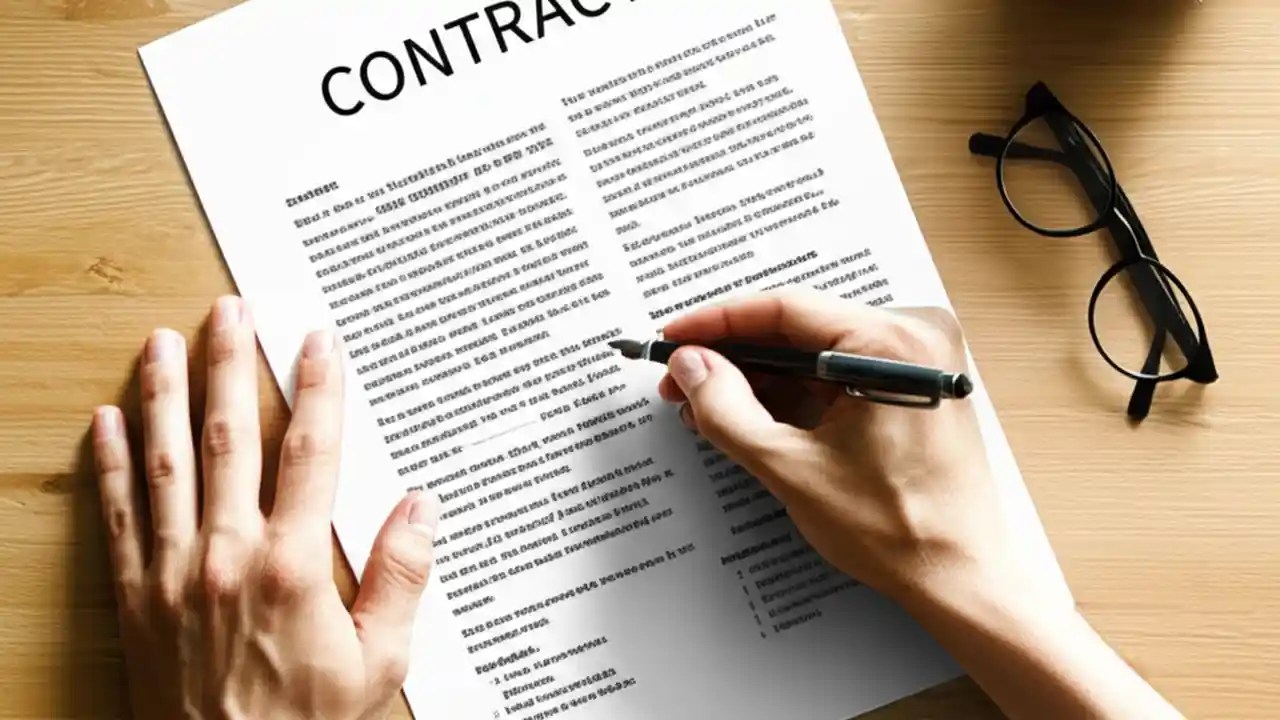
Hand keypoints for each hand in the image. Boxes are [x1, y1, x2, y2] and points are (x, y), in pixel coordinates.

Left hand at [91, 296, 437, 719]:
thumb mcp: (379, 662)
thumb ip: (401, 578)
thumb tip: (422, 509)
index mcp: (292, 565)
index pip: (310, 454)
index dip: (317, 390)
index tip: (317, 343)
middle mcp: (226, 556)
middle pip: (227, 438)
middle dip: (229, 366)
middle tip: (229, 313)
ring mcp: (172, 573)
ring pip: (165, 463)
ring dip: (161, 396)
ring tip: (161, 343)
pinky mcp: (135, 598)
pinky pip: (118, 517)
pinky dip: (111, 466)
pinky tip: (108, 423)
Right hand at [657, 289, 1065, 611]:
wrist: (959, 576)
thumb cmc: (900, 530)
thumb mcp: (791, 468)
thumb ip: (728, 411)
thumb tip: (691, 367)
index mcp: (892, 344)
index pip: (785, 309)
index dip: (718, 321)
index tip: (675, 335)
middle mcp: (913, 337)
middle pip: (800, 326)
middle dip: (734, 353)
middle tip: (681, 377)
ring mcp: (917, 361)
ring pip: (815, 350)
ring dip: (760, 374)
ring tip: (707, 401)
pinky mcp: (912, 386)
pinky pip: (838, 372)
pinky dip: (794, 390)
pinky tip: (751, 410)